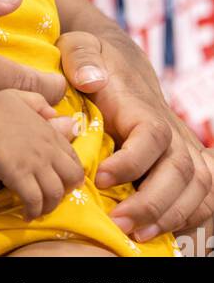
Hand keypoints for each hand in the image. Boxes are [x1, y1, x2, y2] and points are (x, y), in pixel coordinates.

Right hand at [0, 89, 84, 218]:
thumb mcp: (21, 97)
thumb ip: (40, 103)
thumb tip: (53, 113)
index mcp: (50, 132)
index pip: (74, 158)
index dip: (70, 173)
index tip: (59, 180)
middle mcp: (48, 149)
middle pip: (73, 177)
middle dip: (67, 190)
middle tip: (52, 196)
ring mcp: (35, 163)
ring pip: (56, 194)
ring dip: (49, 206)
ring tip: (39, 211)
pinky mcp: (19, 175)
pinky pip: (34, 201)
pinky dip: (33, 212)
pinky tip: (26, 215)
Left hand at [58, 30, 213, 240]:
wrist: (119, 64)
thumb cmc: (94, 61)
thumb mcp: (81, 47)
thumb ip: (81, 58)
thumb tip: (88, 79)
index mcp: (142, 106)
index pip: (152, 136)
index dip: (132, 162)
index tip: (100, 178)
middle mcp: (171, 129)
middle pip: (180, 170)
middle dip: (152, 202)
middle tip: (118, 222)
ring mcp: (183, 148)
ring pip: (198, 187)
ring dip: (171, 216)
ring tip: (136, 235)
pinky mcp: (186, 163)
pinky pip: (205, 196)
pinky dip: (190, 217)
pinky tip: (160, 231)